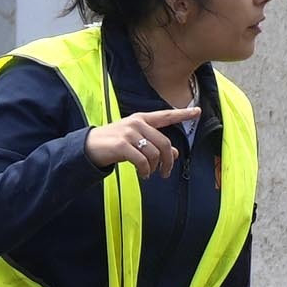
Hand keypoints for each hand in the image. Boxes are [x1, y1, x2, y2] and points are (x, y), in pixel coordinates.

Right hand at [85, 103, 199, 177]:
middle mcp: (137, 123)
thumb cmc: (113, 143)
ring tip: (148, 174)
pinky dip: (145, 171)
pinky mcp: (122, 146)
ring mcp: (129, 133)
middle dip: (168, 161)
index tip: (198, 112)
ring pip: (155, 154)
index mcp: (141, 119)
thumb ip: (155, 144)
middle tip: (166, 173)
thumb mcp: (135, 141)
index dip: (182, 114)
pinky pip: (142, 161)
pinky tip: (143, 174)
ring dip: (154, 168)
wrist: (88, 147)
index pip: (166, 116)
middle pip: (165, 143)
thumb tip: (176, 154)